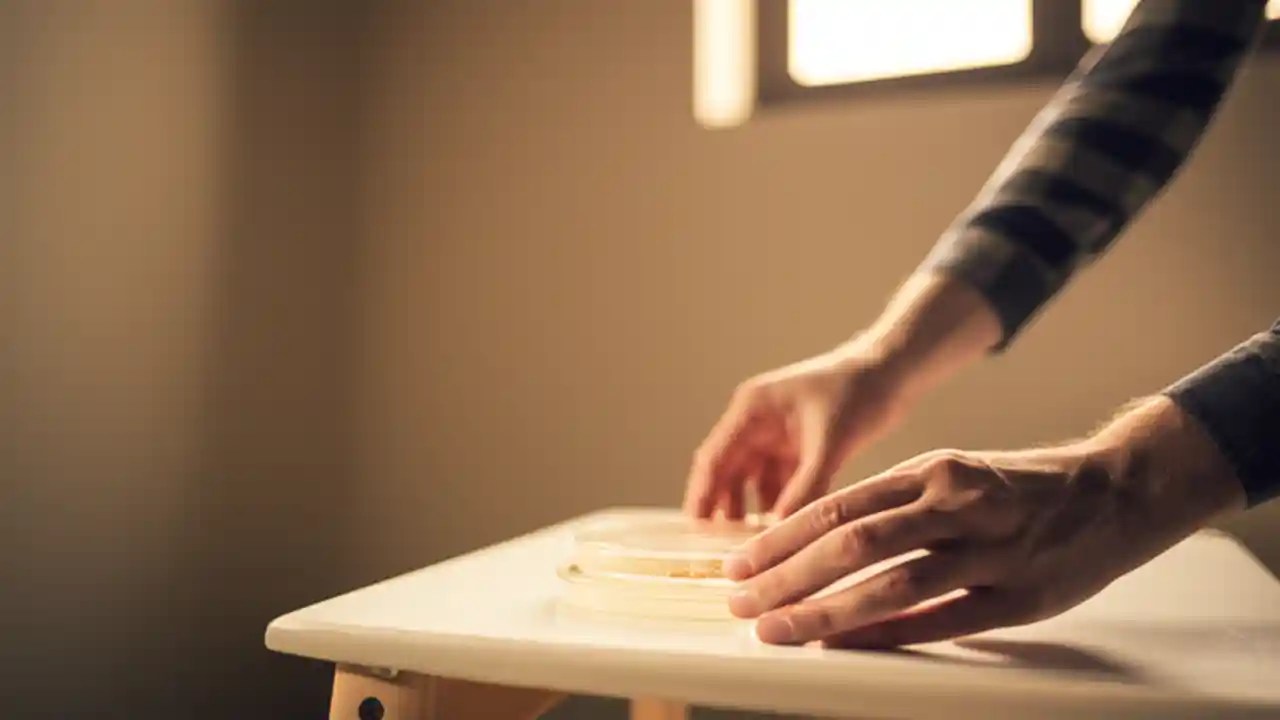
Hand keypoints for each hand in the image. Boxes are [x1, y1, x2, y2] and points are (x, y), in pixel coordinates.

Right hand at [683, 274, 1004, 519]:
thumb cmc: (861, 390)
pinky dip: (779, 507)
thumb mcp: (831, 441)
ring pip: (753, 483)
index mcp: (751, 410)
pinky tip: (784, 534)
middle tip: (723, 551)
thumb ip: (805, 486)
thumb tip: (781, 531)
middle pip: (727, 474)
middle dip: (723, 510)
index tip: (694, 531)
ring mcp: (777, 437)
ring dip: (752, 512)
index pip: (713, 459)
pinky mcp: (799, 449)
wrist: (896, 370)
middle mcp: (757, 423)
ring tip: (753, 550)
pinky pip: (780, 484)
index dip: (701, 496)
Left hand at [724, 397, 1243, 646]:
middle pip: (851, 543)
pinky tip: (846, 646)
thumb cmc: (1017, 486)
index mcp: (931, 471)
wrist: (1114, 491)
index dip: (781, 539)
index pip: (836, 506)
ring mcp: (989, 550)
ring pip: (890, 583)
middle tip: (740, 601)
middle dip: (785, 576)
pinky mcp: (1020, 596)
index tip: (740, 565)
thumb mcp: (951, 474)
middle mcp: (954, 504)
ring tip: (776, 629)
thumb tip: (817, 539)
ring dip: (824, 610)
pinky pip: (942, 619)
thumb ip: (892, 504)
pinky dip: (888, 634)